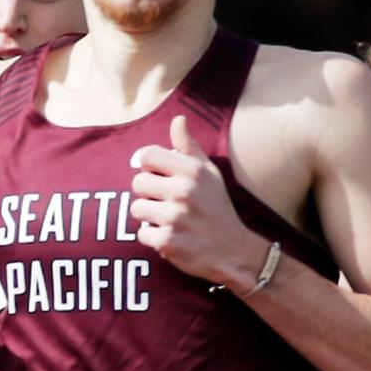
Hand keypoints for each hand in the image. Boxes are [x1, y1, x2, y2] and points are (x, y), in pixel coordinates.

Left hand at [129, 115, 259, 288]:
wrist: (234, 251)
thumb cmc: (217, 207)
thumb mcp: (209, 173)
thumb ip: (189, 147)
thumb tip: (178, 119)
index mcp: (192, 171)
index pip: (146, 155)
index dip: (149, 167)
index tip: (159, 176)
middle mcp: (183, 191)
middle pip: (137, 182)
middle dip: (148, 193)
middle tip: (167, 202)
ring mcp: (175, 217)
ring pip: (136, 208)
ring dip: (149, 216)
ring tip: (170, 220)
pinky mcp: (167, 241)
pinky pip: (142, 234)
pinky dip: (153, 238)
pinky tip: (173, 236)